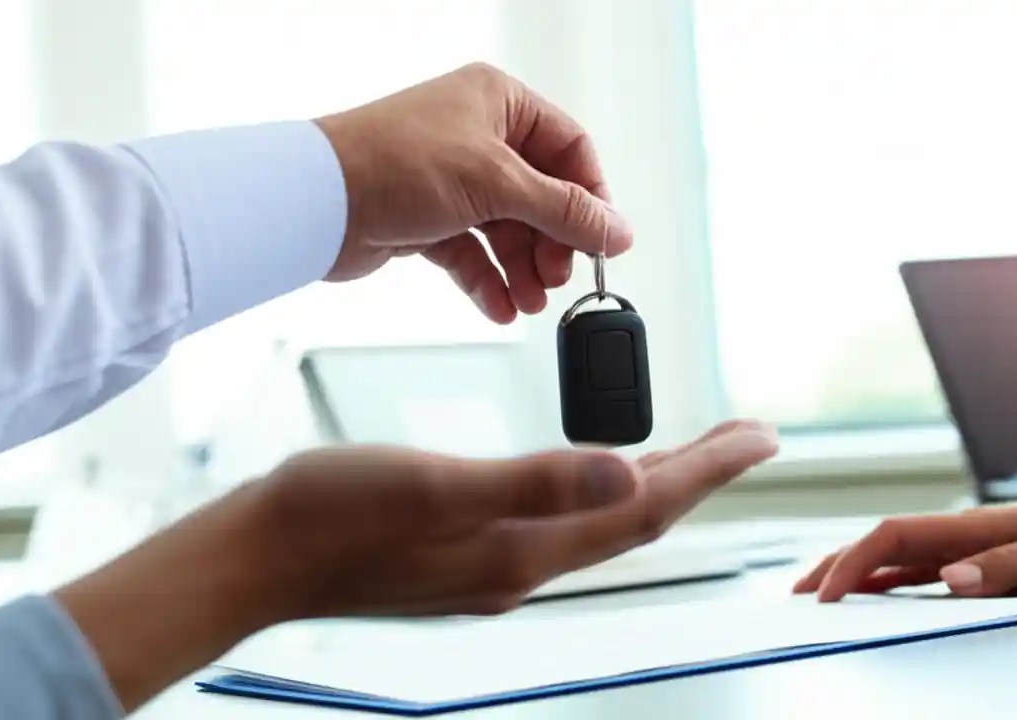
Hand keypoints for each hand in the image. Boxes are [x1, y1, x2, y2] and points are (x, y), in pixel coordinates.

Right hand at [55, 420, 776, 710]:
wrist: (255, 560)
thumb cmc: (328, 515)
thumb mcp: (430, 484)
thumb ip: (532, 481)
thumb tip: (627, 471)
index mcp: (520, 549)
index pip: (643, 506)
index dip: (709, 469)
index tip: (762, 435)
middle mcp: (519, 568)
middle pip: (634, 519)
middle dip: (697, 476)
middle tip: (745, 438)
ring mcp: (494, 569)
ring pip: (600, 525)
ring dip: (653, 487)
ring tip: (690, 453)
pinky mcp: (467, 560)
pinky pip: (560, 527)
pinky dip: (596, 495)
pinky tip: (590, 477)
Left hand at [316, 62, 632, 321]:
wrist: (314, 201)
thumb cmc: (392, 163)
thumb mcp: (498, 184)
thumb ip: (564, 212)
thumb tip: (618, 230)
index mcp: (499, 101)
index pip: (570, 149)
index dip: (590, 198)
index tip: (603, 242)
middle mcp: (477, 133)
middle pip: (540, 195)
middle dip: (552, 243)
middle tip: (559, 278)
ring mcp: (450, 177)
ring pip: (507, 229)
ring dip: (523, 269)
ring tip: (531, 301)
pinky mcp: (425, 217)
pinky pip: (472, 252)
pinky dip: (489, 280)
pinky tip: (501, 306)